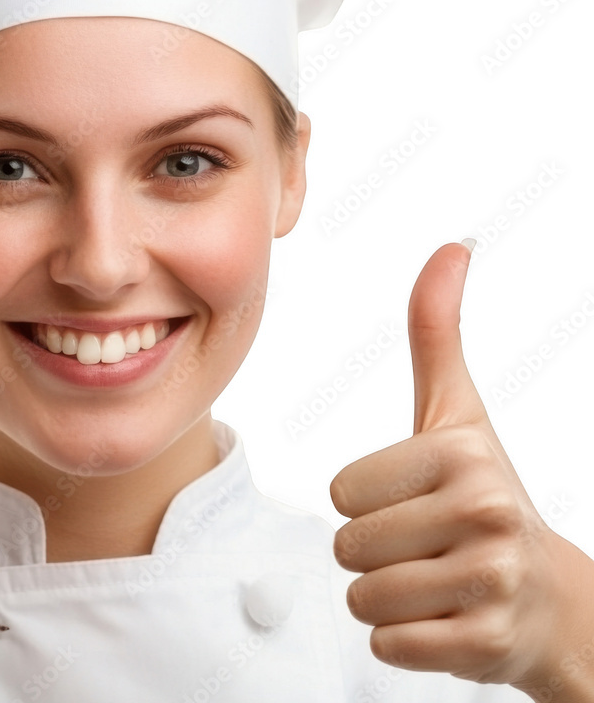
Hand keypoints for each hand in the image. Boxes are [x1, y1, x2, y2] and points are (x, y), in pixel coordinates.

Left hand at [328, 240, 584, 691]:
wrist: (551, 597)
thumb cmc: (482, 492)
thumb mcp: (457, 409)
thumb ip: (437, 329)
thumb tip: (452, 246)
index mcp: (459, 454)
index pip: (342, 492)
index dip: (364, 502)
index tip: (412, 501)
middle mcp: (483, 513)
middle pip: (347, 546)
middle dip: (372, 552)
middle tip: (423, 546)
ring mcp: (490, 583)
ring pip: (363, 598)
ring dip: (384, 596)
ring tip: (432, 580)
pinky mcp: (487, 646)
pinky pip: (387, 644)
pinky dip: (403, 639)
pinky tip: (444, 619)